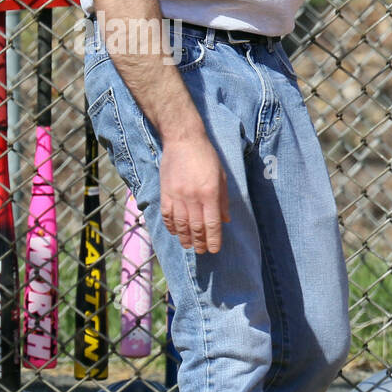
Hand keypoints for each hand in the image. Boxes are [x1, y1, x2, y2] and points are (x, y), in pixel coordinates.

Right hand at [160, 133, 230, 253]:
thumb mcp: (222, 177)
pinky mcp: (165, 192)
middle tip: (202, 251)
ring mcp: (177, 195)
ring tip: (189, 246)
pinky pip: (167, 214)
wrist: (183, 140)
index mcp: (209, 194)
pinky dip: (171, 226)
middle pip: (195, 227)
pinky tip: (175, 232)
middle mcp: (193, 197)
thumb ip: (223, 200)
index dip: (213, 239)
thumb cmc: (207, 157)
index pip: (212, 224)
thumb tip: (225, 220)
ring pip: (180, 224)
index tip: (214, 250)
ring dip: (185, 238)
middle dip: (200, 242)